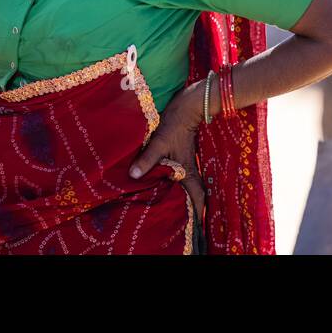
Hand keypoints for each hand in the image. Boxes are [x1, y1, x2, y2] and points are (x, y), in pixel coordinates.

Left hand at [129, 82, 206, 223]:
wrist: (187, 105)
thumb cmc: (175, 124)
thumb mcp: (159, 142)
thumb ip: (147, 159)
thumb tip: (133, 176)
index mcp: (187, 172)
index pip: (197, 198)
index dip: (197, 213)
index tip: (195, 227)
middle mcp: (189, 170)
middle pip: (191, 195)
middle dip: (187, 208)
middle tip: (179, 222)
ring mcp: (186, 163)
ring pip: (184, 185)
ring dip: (180, 196)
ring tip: (170, 208)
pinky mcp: (180, 156)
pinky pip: (178, 175)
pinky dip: (173, 183)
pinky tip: (163, 184)